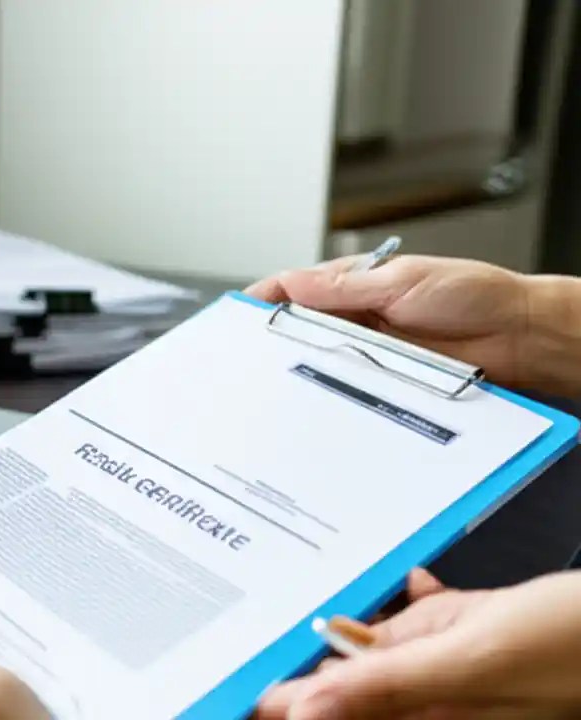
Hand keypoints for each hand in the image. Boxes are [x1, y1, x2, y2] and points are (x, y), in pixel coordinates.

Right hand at [244, 254, 580, 395]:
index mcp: (356, 287)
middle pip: (298, 331)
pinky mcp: (382, 385)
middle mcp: (356, 321)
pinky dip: (329, 396)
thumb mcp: (403, 281)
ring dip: (299, 372)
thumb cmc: (474, 295)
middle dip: (270, 342)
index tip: (236, 315)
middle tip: (245, 357)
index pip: (295, 290)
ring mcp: (367, 354)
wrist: (519, 337)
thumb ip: (345, 288)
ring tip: (271, 382)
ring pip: (318, 364)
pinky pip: (347, 391)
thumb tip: (293, 284)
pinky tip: (312, 401)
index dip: (263, 302)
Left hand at [255, 568, 580, 718]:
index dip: (280, 702)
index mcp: (429, 715)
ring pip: (375, 652)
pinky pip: (422, 622)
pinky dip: (411, 601)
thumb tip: (305, 707)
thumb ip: (389, 681)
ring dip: (344, 633)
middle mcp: (432, 698)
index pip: (330, 713)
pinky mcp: (471, 636)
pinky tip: (411, 583)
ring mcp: (450, 668)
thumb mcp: (477, 658)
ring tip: (293, 617)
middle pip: (346, 688)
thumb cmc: (578, 647)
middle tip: (237, 643)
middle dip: (301, 668)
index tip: (228, 689)